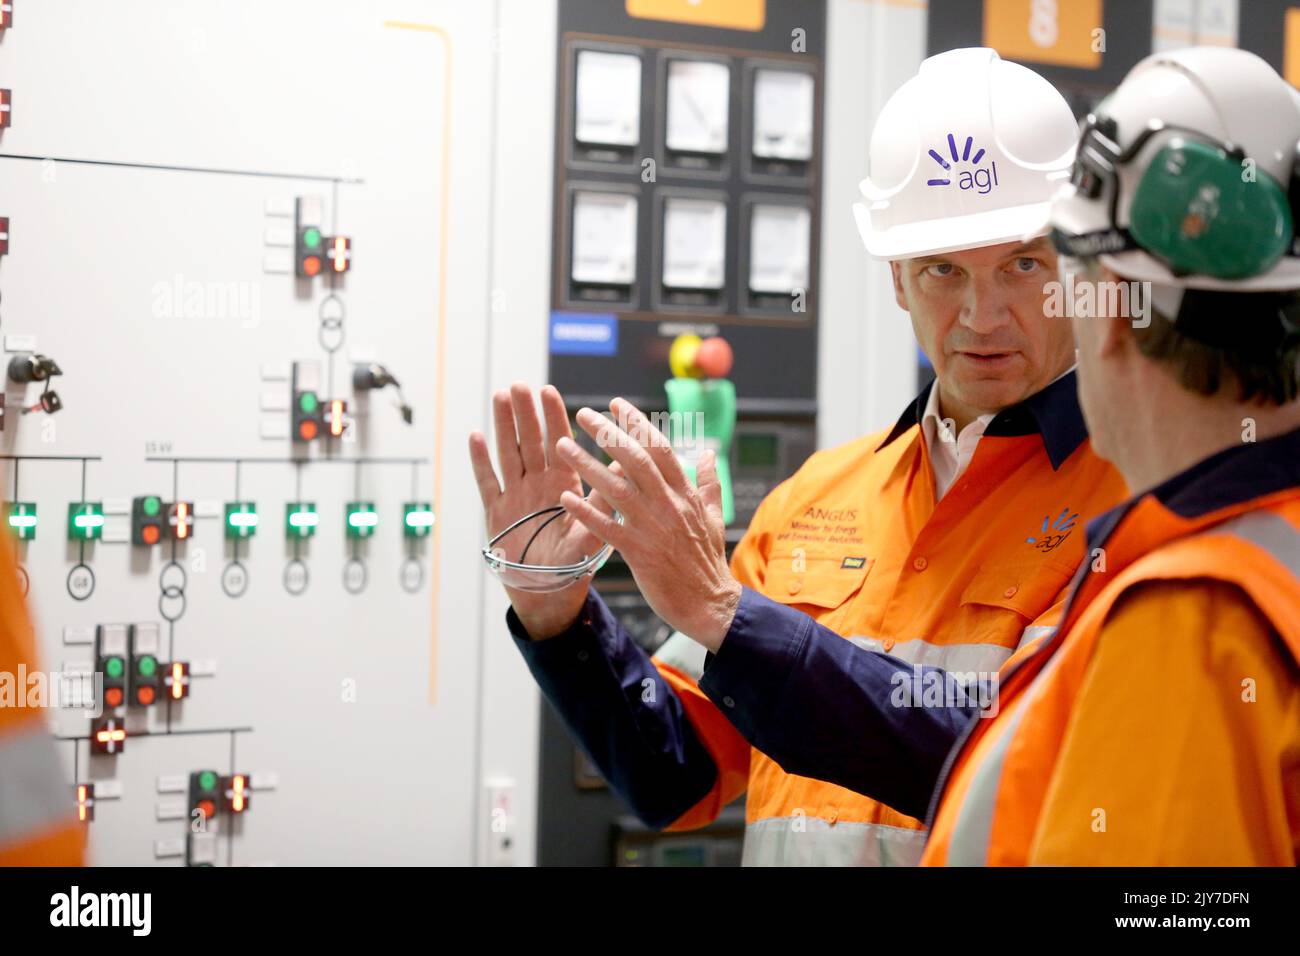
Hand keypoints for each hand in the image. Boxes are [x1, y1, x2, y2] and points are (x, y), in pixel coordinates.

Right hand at [468, 383, 617, 639]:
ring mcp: (515, 495)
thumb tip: (626, 472)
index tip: (549, 390)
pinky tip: (476, 436)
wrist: (548, 595)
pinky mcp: (496, 512)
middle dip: (525, 413)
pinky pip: (487, 482)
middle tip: (519, 384)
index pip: (558, 442)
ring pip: (507, 453)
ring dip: (503, 426)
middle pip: (529, 441)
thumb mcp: (592, 533)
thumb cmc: (574, 565)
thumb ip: (602, 503)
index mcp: (563, 484)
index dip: (553, 417)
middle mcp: (538, 484)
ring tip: (499, 397)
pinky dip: (480, 460)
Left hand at [554, 397, 740, 651]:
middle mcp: (668, 505)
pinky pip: (607, 528)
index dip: (637, 424)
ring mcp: (653, 528)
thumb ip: (708, 482)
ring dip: (587, 465)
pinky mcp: (639, 553)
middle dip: (607, 433)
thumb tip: (707, 452)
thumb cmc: (707, 562)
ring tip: (563, 445)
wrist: (710, 603)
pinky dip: (585, 512)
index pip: (659, 448)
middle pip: (635, 459)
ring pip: (616, 488)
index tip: (617, 404)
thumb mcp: (712, 516)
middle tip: (583, 414)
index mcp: (684, 494)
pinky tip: (565, 498)